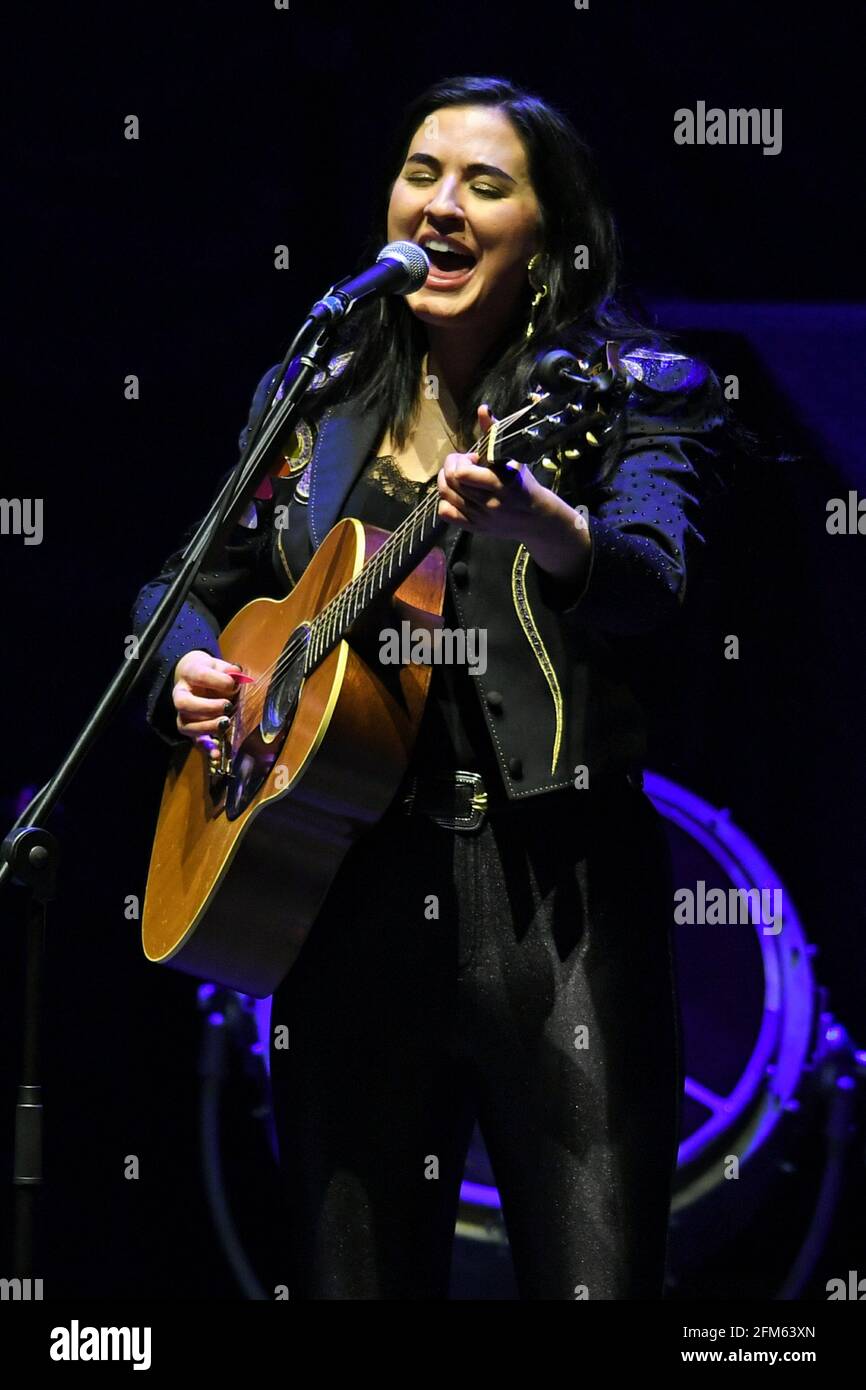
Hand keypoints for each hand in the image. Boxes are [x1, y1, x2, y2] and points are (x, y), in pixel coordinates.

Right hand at [172, 651, 243, 740]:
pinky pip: (194, 741)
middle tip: (227, 707)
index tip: (233, 684)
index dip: (217, 681)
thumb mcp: (219, 665)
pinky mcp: (191, 729)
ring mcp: (183, 714)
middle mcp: (180, 694)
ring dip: (207, 727)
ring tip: (225, 723)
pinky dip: (206, 749)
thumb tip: (236, 673)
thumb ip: (228, 670)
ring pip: (186, 725)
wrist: (195, 677)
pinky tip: (217, 753)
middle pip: (183, 703)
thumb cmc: (211, 672)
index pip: (198, 676)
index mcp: (188, 674)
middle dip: (206, 707)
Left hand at [435, 404, 551, 543]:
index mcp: (501, 483)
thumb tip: (482, 409)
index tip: (473, 457)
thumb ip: (495, 432)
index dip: (460, 460)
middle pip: (451, 483)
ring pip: (446, 496)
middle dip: (451, 466)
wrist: (536, 517)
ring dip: (445, 480)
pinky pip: (446, 515)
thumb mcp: (514, 456)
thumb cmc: (523, 482)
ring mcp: (481, 518)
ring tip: (457, 476)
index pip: (462, 474)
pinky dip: (445, 501)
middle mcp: (490, 503)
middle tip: (462, 463)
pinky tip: (456, 494)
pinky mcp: (475, 528)